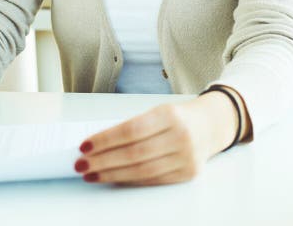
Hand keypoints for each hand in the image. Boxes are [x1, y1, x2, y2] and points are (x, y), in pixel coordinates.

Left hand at [74, 90, 240, 185]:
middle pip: (134, 153)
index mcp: (171, 115)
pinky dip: (129, 180)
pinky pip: (153, 179)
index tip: (84, 146)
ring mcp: (187, 157)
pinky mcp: (188, 173)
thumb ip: (132, 127)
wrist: (211, 125)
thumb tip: (96, 146)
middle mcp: (181, 136)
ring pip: (142, 170)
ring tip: (91, 174)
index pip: (132, 130)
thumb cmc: (178, 118)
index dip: (106, 140)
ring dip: (111, 174)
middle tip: (81, 164)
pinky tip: (113, 177)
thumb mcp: (158, 112)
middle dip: (103, 160)